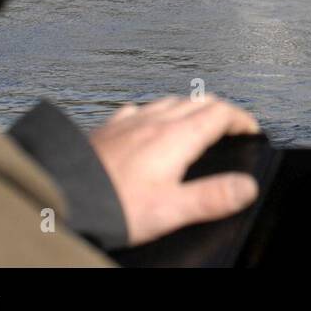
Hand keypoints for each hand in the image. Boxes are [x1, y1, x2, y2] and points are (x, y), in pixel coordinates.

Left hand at [90, 95, 261, 245]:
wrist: (58, 200)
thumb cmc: (110, 207)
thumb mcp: (170, 209)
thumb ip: (212, 197)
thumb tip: (247, 187)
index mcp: (174, 137)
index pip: (220, 112)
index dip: (241, 119)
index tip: (251, 129)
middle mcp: (153, 122)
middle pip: (198, 101)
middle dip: (220, 109)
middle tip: (230, 125)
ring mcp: (128, 122)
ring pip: (169, 101)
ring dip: (190, 106)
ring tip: (197, 119)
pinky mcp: (107, 129)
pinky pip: (139, 109)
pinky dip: (156, 111)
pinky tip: (147, 122)